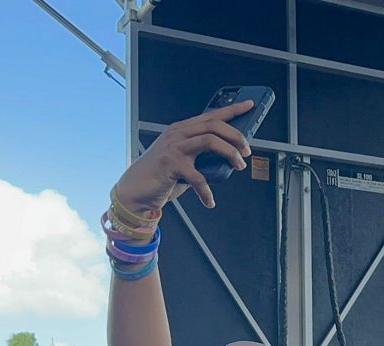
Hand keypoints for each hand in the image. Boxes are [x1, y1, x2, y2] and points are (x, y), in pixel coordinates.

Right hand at [113, 100, 253, 211]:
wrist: (135, 190)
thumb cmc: (160, 175)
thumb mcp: (183, 160)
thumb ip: (201, 155)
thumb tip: (228, 158)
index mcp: (182, 130)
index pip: (211, 115)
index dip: (232, 109)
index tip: (249, 106)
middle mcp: (178, 134)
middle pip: (214, 125)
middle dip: (236, 136)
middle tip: (246, 151)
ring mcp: (173, 147)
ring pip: (210, 141)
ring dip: (230, 153)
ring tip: (238, 166)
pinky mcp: (170, 164)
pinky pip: (197, 176)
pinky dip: (207, 191)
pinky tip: (209, 200)